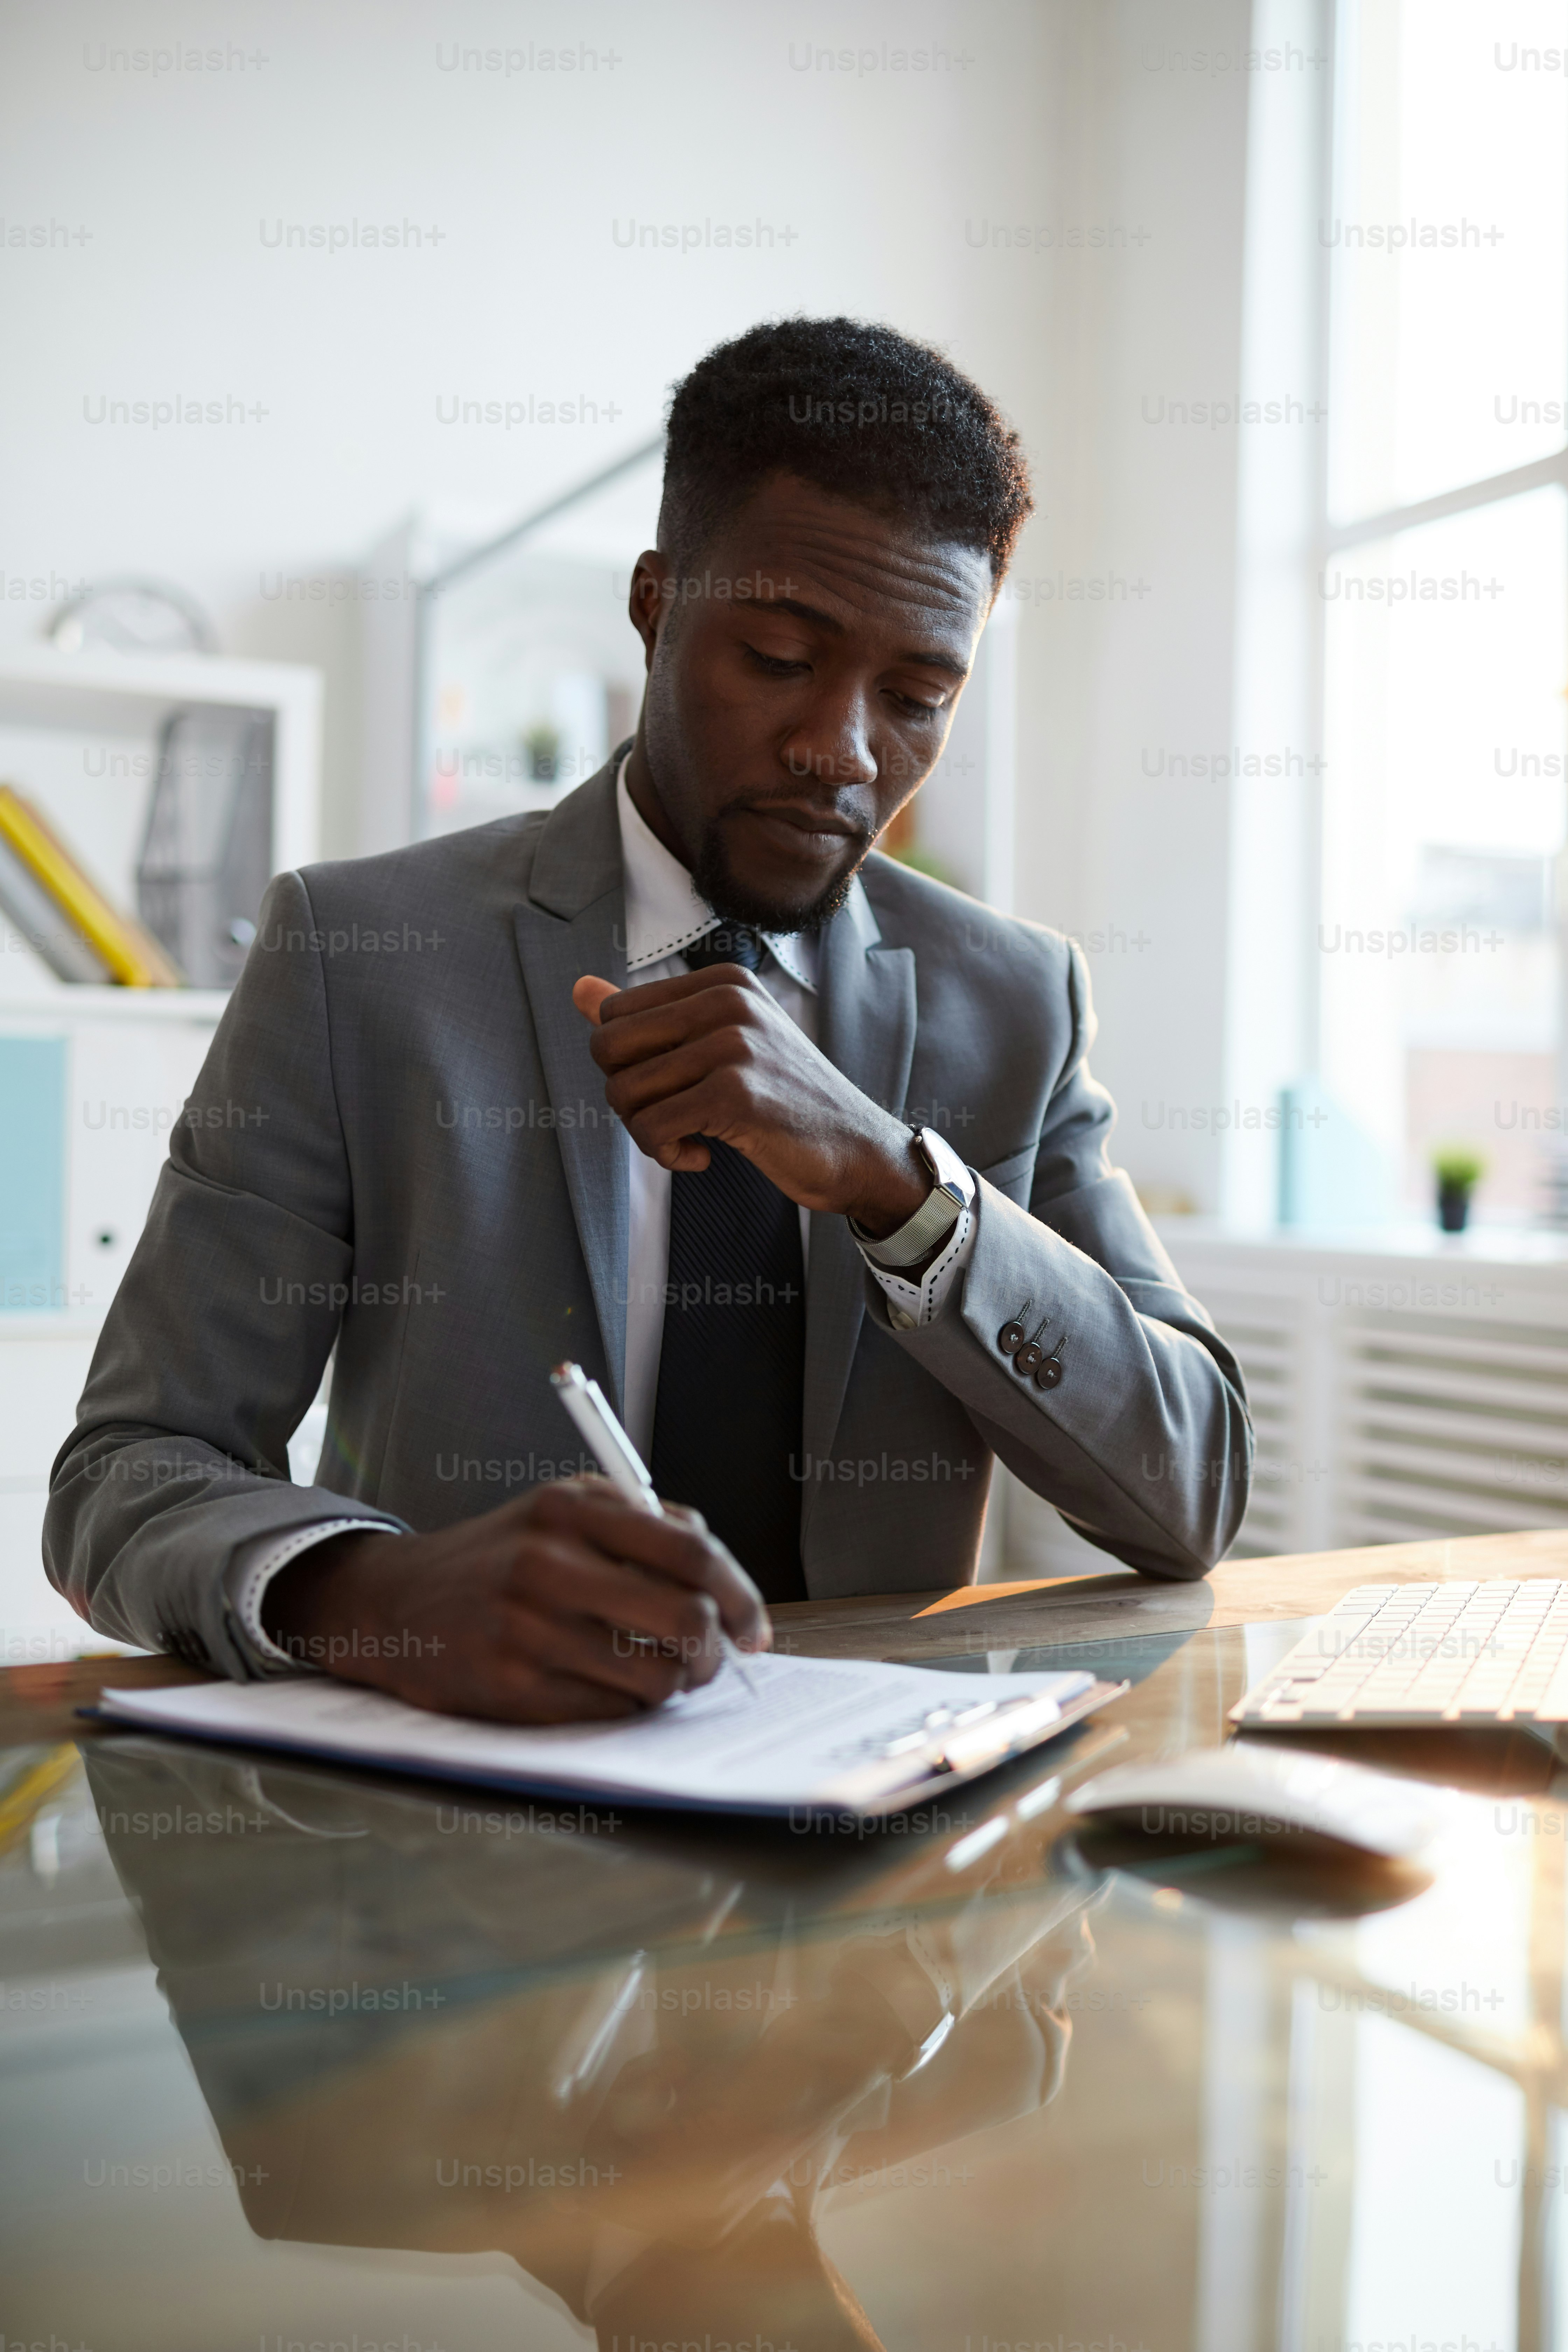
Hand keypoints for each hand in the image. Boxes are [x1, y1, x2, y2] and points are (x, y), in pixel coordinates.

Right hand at [259, 1477, 770, 1722]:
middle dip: (716, 1651)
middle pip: (686, 1618)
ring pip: (656, 1676)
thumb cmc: (501, 1554)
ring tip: (660, 1674)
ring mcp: (527, 1629)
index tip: (754, 1628)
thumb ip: (646, 1524)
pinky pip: (611, 1711)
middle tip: (713, 1660)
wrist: (395, 1601)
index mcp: (572, 1509)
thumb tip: (723, 1578)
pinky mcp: (510, 1687)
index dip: (741, 1596)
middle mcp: (549, 1564)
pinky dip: (627, 1706)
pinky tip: (610, 1687)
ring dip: (673, 1684)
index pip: (692, 1552)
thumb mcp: (565, 1508)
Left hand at [573, 967, 929, 1237]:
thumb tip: (579, 988)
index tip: (672, 1088)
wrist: (858, 1150)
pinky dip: (666, 1154)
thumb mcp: (720, 1044)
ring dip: (645, 1132)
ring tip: (688, 1139)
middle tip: (669, 1118)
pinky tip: (701, 1157)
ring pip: (623, 1092)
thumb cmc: (785, 1101)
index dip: (628, 1065)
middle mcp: (726, 1001)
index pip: (613, 1016)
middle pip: (607, 1049)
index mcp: (720, 982)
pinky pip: (651, 1128)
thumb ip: (649, 1017)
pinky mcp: (736, 1095)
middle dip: (626, 1096)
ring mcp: (733, 1045)